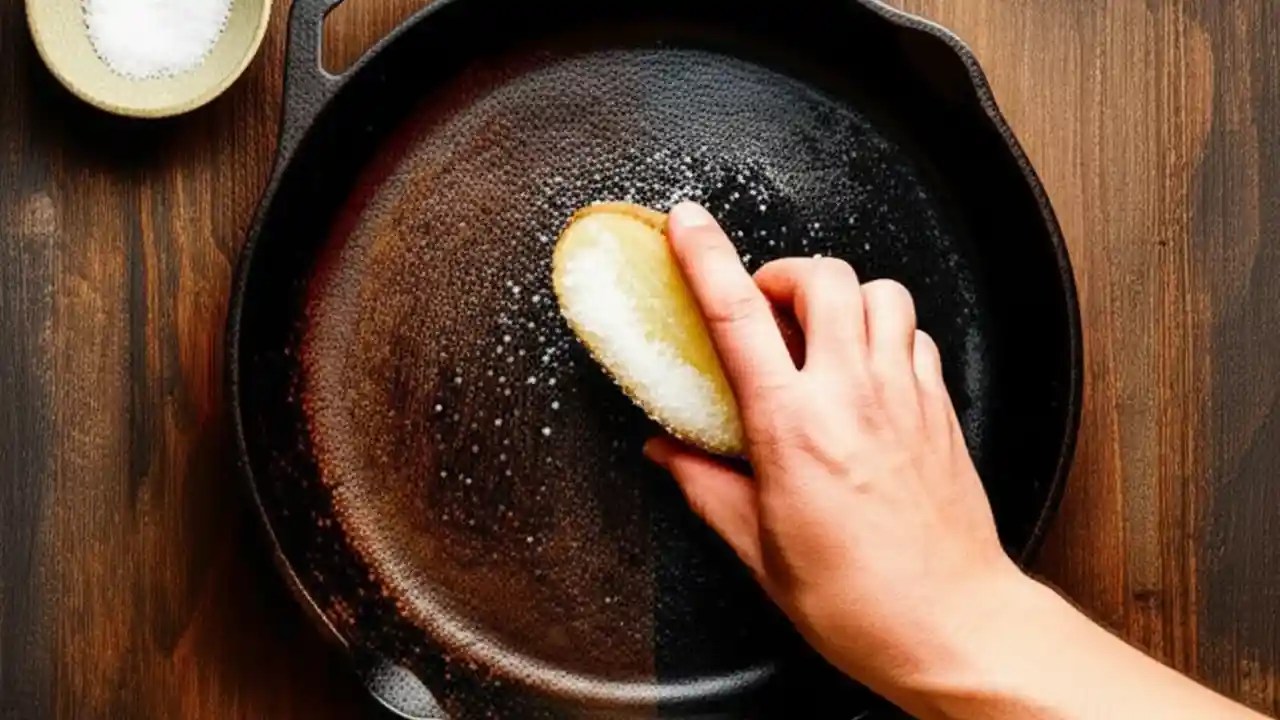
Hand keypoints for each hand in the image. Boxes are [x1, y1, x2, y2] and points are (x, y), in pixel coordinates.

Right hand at [644, 202, 1027, 705]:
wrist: (952, 626)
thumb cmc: (858, 600)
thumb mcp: (758, 549)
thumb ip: (705, 486)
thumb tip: (666, 451)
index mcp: (792, 429)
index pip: (738, 316)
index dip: (706, 257)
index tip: (687, 224)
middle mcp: (852, 396)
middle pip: (824, 276)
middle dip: (785, 273)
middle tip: (764, 307)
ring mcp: (905, 396)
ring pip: (881, 292)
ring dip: (842, 295)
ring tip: (819, 332)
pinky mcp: (942, 408)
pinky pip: (915, 334)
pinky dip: (886, 330)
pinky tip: (867, 366)